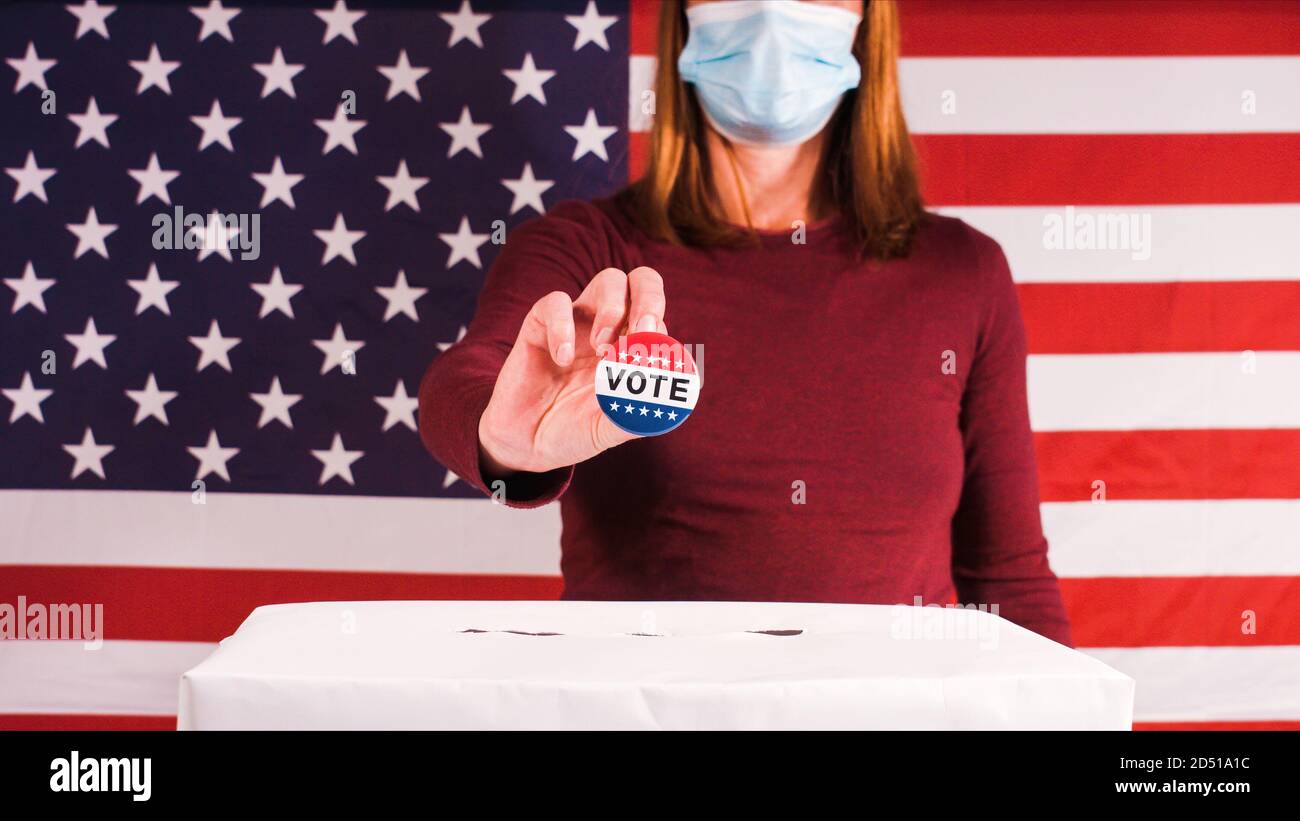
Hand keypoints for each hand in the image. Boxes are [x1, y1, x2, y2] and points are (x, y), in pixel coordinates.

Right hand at [477, 266, 667, 475]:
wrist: (526, 444)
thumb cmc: (573, 432)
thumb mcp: (608, 430)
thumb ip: (637, 416)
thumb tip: (669, 403)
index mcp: (632, 349)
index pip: (659, 319)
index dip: (661, 333)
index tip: (653, 362)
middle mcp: (611, 329)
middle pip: (642, 283)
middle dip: (650, 299)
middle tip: (643, 331)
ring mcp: (578, 323)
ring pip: (609, 280)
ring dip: (614, 308)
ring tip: (602, 349)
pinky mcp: (541, 324)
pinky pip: (555, 302)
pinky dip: (563, 326)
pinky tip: (562, 359)